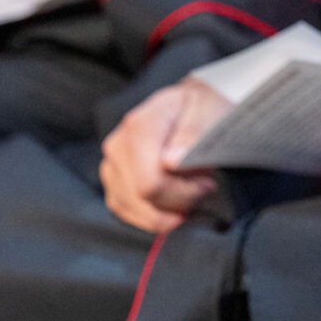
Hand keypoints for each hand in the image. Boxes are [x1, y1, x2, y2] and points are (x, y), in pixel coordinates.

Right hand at [99, 78, 229, 232]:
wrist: (190, 105)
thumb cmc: (202, 109)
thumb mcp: (209, 113)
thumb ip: (191, 136)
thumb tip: (169, 162)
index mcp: (140, 125)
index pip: (149, 181)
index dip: (182, 192)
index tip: (207, 184)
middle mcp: (118, 145)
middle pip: (142, 197)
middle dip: (179, 200)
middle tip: (204, 186)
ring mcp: (112, 164)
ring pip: (133, 208)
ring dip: (167, 209)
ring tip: (191, 190)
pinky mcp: (113, 180)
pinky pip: (126, 210)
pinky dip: (153, 214)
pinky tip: (174, 205)